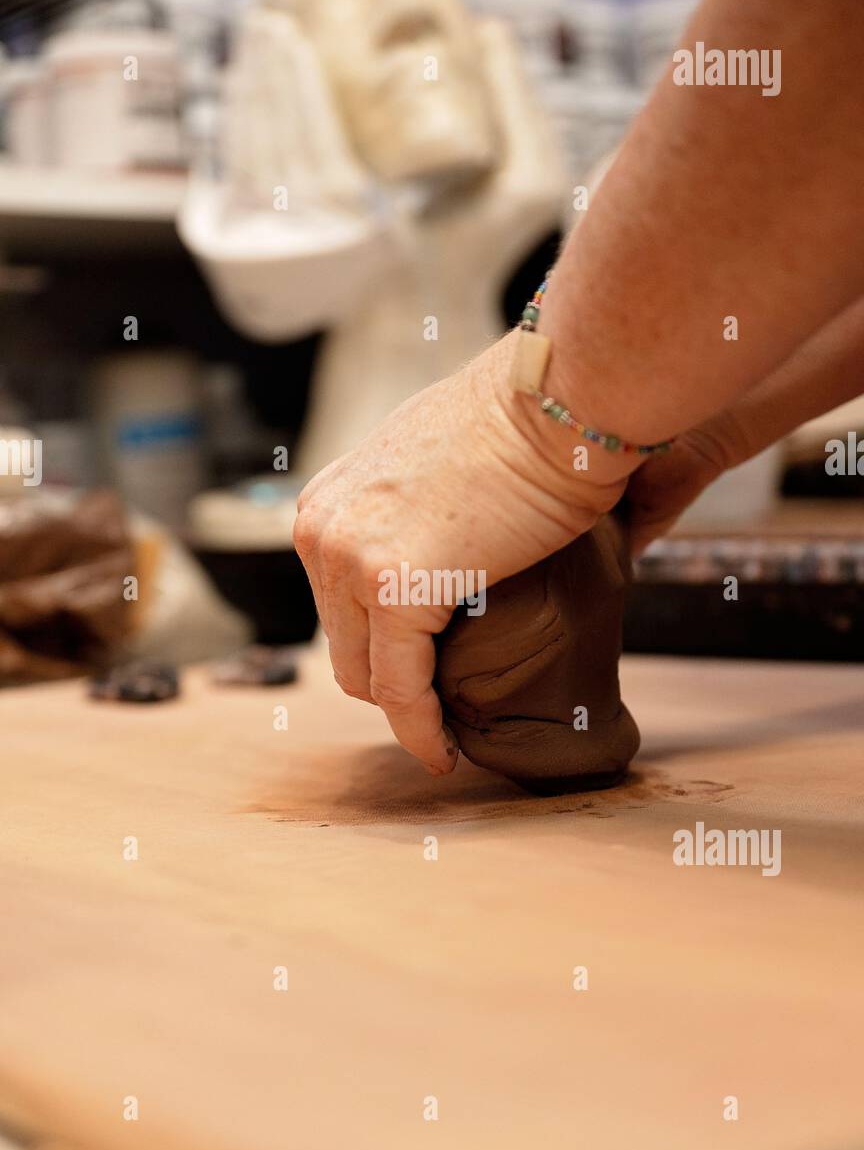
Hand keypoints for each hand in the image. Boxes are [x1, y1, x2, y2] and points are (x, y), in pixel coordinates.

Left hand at [294, 333, 637, 773]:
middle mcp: (322, 527)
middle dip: (390, 680)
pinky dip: (421, 729)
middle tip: (441, 709)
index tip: (415, 679)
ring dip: (406, 706)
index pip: (338, 602)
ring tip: (448, 733)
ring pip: (366, 673)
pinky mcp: (395, 590)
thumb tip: (453, 553)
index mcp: (329, 500)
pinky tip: (446, 752)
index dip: (377, 647)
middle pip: (345, 641)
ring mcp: (350, 558)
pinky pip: (400, 689)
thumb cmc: (527, 422)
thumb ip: (417, 510)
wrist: (562, 397)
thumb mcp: (440, 463)